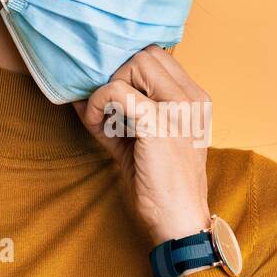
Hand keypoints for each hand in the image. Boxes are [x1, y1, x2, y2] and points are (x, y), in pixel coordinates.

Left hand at [73, 45, 212, 245]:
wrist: (178, 222)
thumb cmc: (160, 184)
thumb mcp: (143, 138)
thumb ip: (120, 111)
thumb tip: (81, 88)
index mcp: (195, 99)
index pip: (158, 56)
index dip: (128, 71)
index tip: (114, 98)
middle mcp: (192, 99)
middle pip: (145, 54)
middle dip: (117, 74)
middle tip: (106, 107)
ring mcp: (178, 110)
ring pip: (132, 65)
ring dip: (106, 87)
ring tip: (101, 119)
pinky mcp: (159, 124)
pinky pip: (115, 91)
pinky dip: (97, 104)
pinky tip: (96, 125)